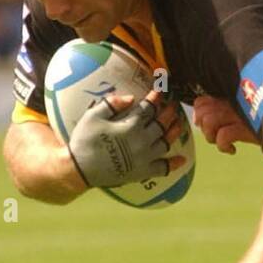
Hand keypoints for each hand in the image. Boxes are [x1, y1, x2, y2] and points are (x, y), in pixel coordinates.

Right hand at [68, 88, 185, 187]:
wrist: (80, 169)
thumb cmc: (84, 141)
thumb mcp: (93, 116)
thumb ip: (112, 104)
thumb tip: (131, 98)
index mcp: (131, 125)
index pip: (149, 108)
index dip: (156, 97)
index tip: (161, 90)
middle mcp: (142, 140)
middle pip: (161, 123)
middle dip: (169, 112)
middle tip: (173, 105)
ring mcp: (145, 157)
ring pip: (166, 142)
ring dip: (175, 132)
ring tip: (180, 123)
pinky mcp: (142, 172)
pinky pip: (163, 168)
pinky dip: (173, 164)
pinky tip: (182, 159)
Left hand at [192, 95, 257, 153]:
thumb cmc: (262, 122)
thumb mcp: (242, 112)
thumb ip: (222, 110)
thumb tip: (197, 120)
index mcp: (229, 97)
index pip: (200, 101)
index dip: (199, 115)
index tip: (208, 125)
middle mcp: (231, 102)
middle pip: (201, 112)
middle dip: (204, 128)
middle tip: (216, 135)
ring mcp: (238, 114)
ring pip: (208, 121)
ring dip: (212, 137)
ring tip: (224, 142)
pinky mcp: (245, 128)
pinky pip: (222, 137)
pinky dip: (223, 146)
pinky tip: (232, 149)